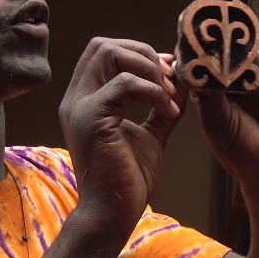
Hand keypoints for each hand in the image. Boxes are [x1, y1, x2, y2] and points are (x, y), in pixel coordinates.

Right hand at [59, 39, 183, 236]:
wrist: (113, 214)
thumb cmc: (128, 179)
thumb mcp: (151, 134)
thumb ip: (161, 107)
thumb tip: (181, 82)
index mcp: (87, 99)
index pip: (104, 51)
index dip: (140, 54)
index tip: (169, 74)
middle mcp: (77, 98)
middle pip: (103, 44)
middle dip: (143, 53)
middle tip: (168, 79)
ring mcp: (80, 106)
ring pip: (109, 52)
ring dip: (148, 68)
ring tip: (169, 96)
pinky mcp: (91, 118)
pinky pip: (124, 82)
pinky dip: (152, 91)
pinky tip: (168, 112)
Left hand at [177, 51, 258, 190]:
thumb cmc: (242, 151)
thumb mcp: (217, 123)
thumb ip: (208, 95)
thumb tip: (197, 66)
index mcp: (209, 94)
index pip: (196, 70)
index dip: (189, 60)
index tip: (180, 50)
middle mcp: (230, 82)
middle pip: (217, 57)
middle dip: (208, 48)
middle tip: (198, 35)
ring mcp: (252, 77)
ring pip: (238, 54)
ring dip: (228, 46)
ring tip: (217, 38)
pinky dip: (249, 51)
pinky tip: (239, 49)